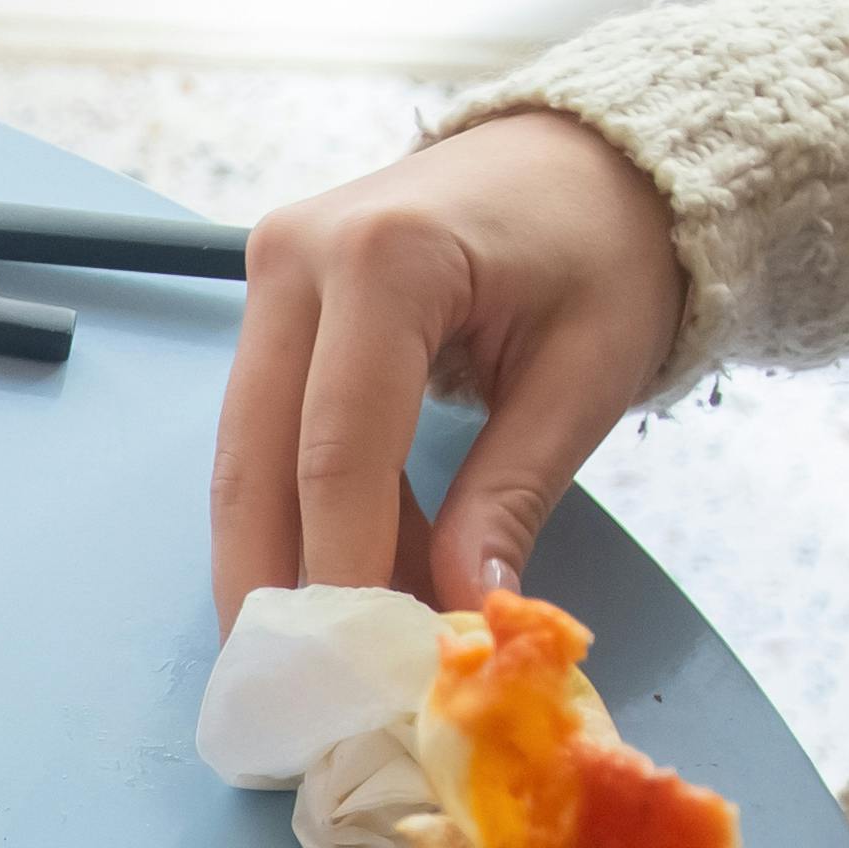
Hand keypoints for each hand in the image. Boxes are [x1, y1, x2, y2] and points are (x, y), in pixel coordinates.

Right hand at [211, 112, 685, 626]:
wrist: (586, 153)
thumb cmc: (604, 247)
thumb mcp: (582, 376)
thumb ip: (512, 494)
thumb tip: (464, 611)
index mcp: (388, 257)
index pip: (337, 451)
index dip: (342, 570)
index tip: (358, 669)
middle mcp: (301, 255)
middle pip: (257, 459)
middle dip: (270, 586)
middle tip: (294, 694)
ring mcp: (273, 271)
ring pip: (244, 453)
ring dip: (278, 557)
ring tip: (325, 651)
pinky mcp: (274, 299)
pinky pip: (267, 428)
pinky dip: (302, 510)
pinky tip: (346, 577)